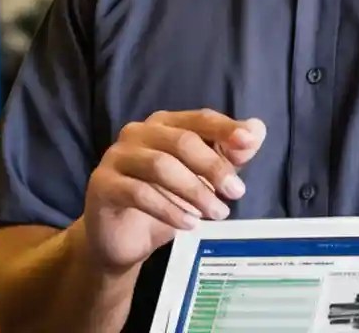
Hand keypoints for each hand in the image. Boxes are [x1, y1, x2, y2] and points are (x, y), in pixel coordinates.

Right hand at [80, 109, 265, 272]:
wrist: (122, 239)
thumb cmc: (164, 201)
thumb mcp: (202, 180)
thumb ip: (228, 155)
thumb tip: (256, 130)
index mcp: (164, 124)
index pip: (199, 119)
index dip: (225, 129)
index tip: (248, 142)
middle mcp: (137, 133)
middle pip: (182, 141)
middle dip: (213, 166)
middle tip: (236, 192)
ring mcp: (116, 157)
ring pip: (161, 165)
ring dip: (195, 190)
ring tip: (216, 213)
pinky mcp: (102, 185)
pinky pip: (139, 193)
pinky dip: (169, 209)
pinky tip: (189, 224)